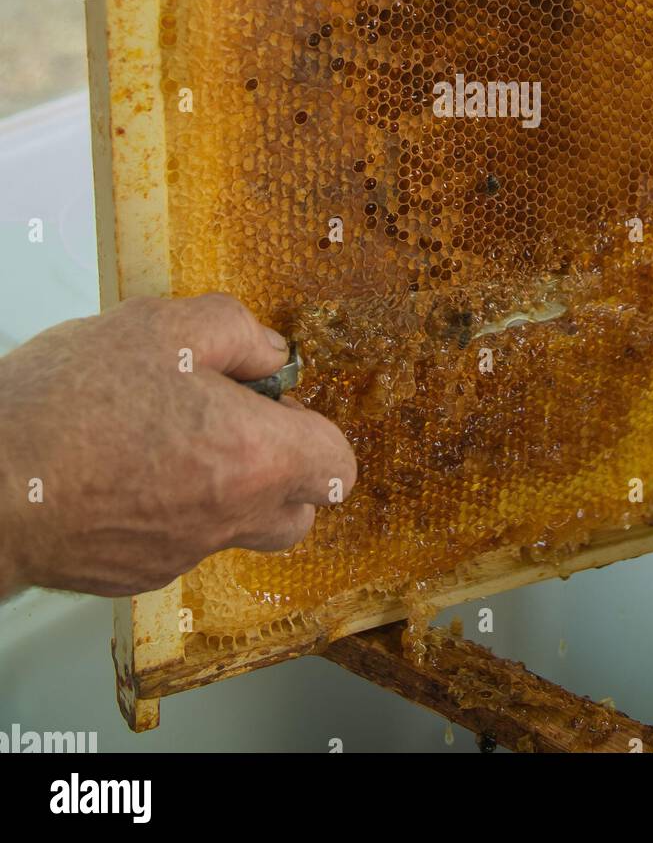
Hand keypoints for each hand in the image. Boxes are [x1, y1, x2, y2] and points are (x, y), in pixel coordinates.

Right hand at [0, 293, 356, 596]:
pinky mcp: (135, 572)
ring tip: (168, 437)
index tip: (273, 399)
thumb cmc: (70, 406)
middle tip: (233, 422)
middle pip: (297, 512)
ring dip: (224, 487)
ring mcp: (180, 553)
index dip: (313, 425)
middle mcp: (227, 518)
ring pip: (234, 527)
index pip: (337, 464)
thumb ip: (238, 332)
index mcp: (253, 459)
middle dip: (284, 470)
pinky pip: (179, 540)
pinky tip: (124, 466)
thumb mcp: (165, 326)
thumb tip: (269, 352)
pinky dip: (170, 507)